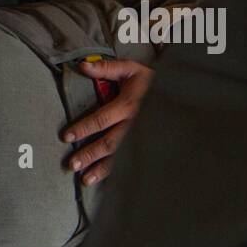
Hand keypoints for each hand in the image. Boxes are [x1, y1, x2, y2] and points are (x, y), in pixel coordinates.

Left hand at [60, 57, 153, 185]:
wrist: (179, 94)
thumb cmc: (150, 81)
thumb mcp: (130, 69)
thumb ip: (106, 68)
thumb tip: (83, 66)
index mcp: (128, 106)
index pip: (101, 119)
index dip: (83, 128)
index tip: (66, 137)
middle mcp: (135, 125)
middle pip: (109, 143)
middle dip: (90, 154)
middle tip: (72, 164)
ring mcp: (143, 139)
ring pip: (120, 157)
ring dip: (102, 169)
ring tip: (85, 179)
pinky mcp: (148, 147)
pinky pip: (132, 162)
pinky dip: (118, 173)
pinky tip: (107, 181)